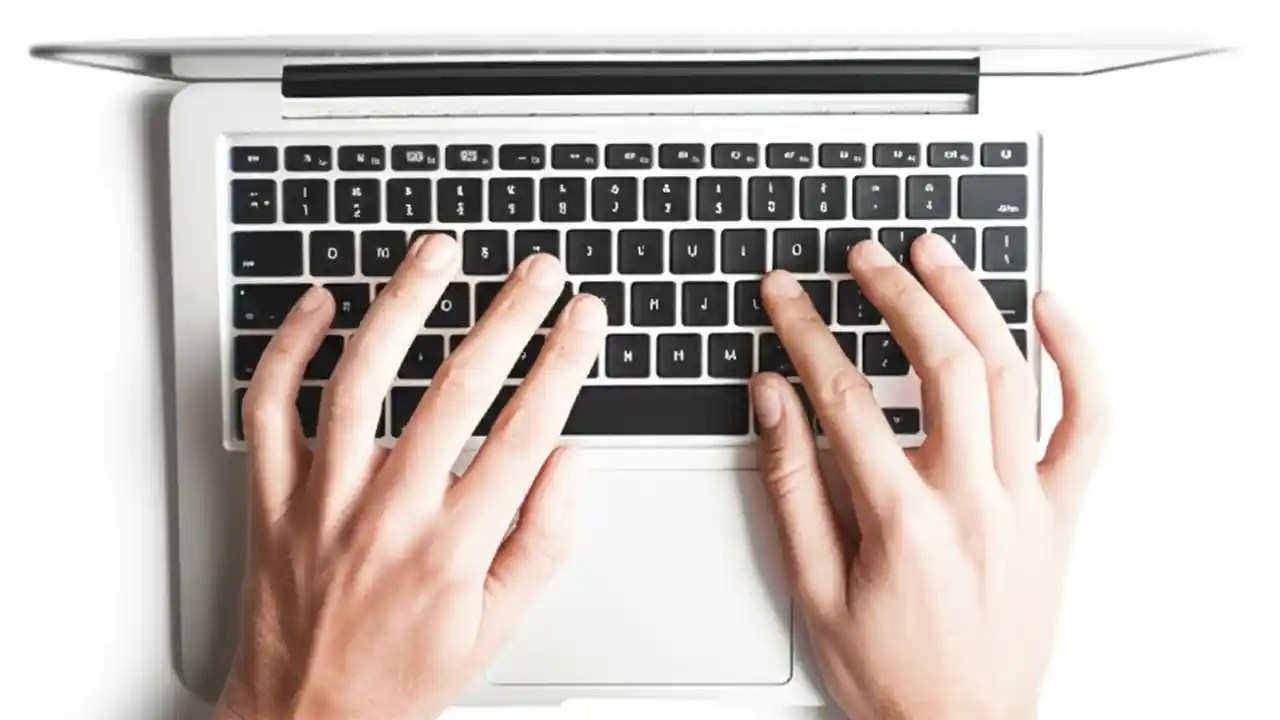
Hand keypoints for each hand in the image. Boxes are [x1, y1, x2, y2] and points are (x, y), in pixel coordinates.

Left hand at [215, 235, 605, 719]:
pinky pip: (270, 407)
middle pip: (456, 389)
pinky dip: (288, 347)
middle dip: (507, 317)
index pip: (525, 431)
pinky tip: (321, 303)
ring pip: (361, 379)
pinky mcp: (273, 495)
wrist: (303, 717)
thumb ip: (542, 542)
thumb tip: (572, 463)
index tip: (583, 317)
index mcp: (453, 548)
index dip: (563, 362)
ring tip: (438, 254)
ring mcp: (323, 498)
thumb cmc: (402, 675)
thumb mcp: (497, 629)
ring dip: (404, 305)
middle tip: (536, 271)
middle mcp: (388, 512)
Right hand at [751, 234, 1107, 719]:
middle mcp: (974, 503)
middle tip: (863, 256)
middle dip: (895, 295)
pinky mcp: (1060, 512)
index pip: (847, 397)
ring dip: (970, 302)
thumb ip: (791, 486)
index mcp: (904, 524)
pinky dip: (1077, 358)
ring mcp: (1026, 503)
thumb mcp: (813, 589)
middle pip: (940, 366)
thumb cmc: (887, 671)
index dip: (807, 332)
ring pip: (1010, 376)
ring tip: (934, 255)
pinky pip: (1089, 423)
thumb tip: (774, 399)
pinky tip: (1049, 310)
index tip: (785, 293)